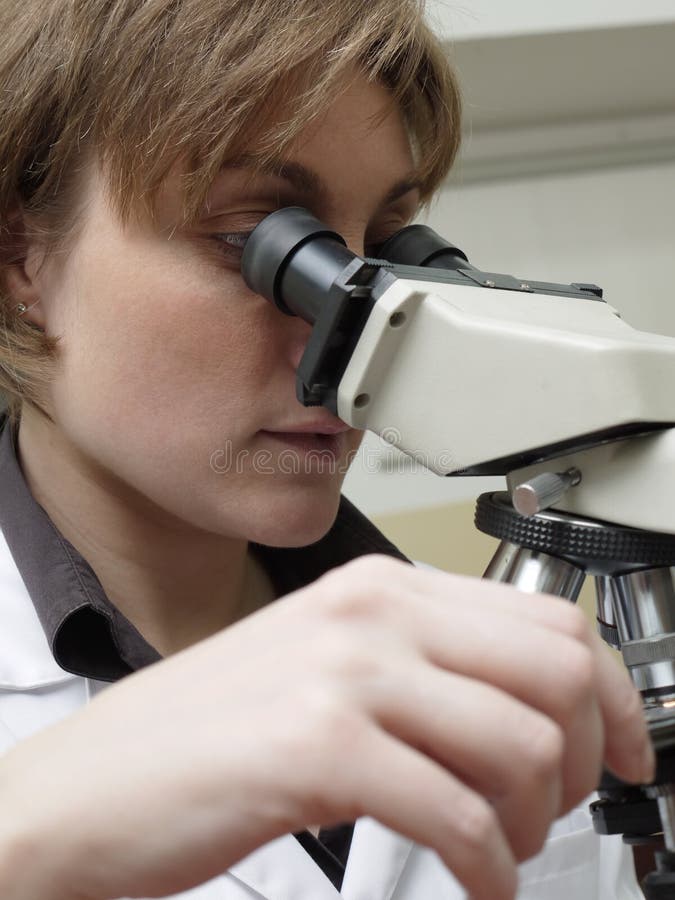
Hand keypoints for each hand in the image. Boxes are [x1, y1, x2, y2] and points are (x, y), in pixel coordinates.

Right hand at [0, 555, 651, 899]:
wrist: (99, 780)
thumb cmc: (212, 730)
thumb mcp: (331, 667)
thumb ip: (425, 669)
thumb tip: (527, 707)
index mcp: (379, 586)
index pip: (544, 618)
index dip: (609, 692)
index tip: (625, 747)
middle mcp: (370, 613)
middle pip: (555, 671)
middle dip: (587, 755)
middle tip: (559, 806)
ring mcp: (345, 673)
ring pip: (523, 745)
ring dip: (536, 821)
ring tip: (501, 848)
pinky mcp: (320, 747)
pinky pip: (462, 815)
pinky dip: (491, 868)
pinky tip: (476, 883)